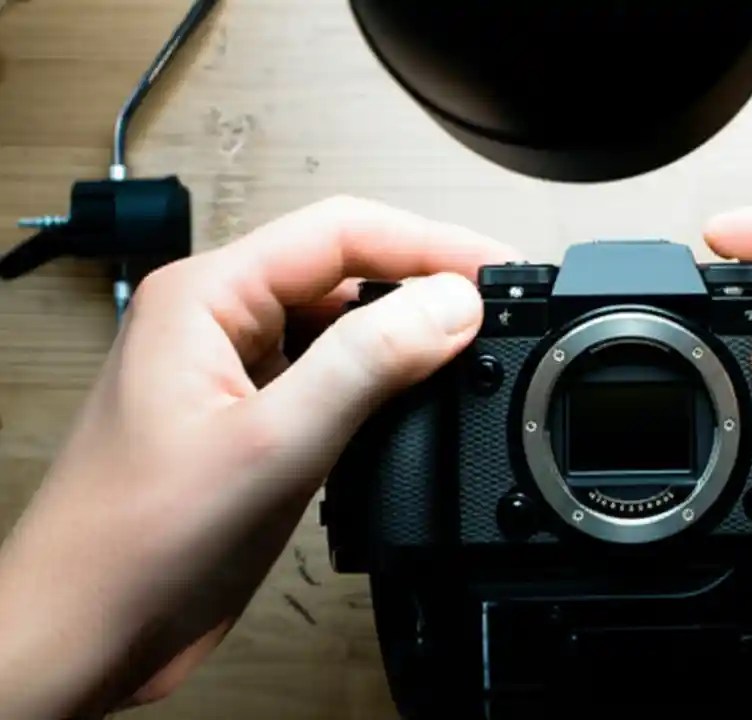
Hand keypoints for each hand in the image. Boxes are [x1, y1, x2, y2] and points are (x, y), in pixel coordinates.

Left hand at [0, 197, 516, 717]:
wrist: (84, 634)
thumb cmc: (136, 544)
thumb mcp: (273, 444)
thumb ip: (367, 364)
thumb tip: (451, 304)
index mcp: (205, 298)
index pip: (340, 233)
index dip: (430, 244)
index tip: (497, 271)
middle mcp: (217, 322)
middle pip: (342, 269)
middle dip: (422, 282)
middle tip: (496, 311)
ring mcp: (232, 372)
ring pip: (338, 324)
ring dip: (402, 333)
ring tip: (469, 351)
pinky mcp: (249, 420)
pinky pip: (327, 376)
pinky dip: (379, 382)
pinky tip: (415, 402)